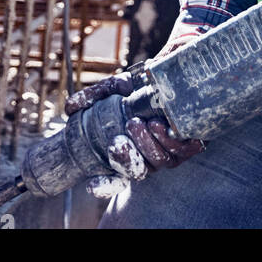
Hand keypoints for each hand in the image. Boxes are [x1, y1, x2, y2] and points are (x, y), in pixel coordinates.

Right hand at [64, 68, 204, 198]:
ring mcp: (168, 152)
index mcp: (127, 153)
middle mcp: (147, 157)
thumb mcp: (114, 88)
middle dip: (127, 160)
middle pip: (138, 172)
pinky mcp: (190, 142)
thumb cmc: (139, 86)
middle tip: (118, 140)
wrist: (174, 75)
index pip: (113, 181)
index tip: (93, 185)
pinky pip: (184, 150)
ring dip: (149, 147)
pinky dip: (175, 141)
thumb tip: (71, 106)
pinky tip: (162, 126)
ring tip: (142, 124)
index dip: (104, 186)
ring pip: (160, 162)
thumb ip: (94, 96)